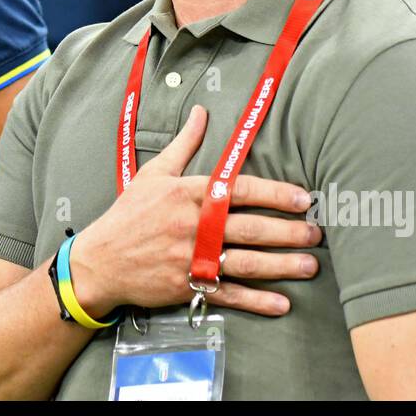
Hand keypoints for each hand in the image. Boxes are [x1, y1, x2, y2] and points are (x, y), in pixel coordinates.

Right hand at [69, 106, 320, 319]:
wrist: (98, 261)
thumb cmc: (129, 214)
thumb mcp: (153, 173)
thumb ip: (184, 143)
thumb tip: (202, 112)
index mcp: (187, 194)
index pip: (239, 191)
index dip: (274, 195)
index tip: (303, 198)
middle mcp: (193, 226)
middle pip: (249, 228)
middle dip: (288, 232)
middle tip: (317, 233)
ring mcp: (190, 259)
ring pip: (245, 263)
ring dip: (281, 266)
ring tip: (309, 266)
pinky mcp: (187, 287)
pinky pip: (228, 294)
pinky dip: (256, 301)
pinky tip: (281, 303)